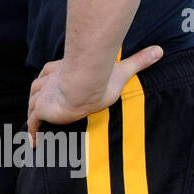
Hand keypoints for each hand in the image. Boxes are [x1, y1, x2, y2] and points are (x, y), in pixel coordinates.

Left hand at [27, 46, 163, 144]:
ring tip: (36, 125)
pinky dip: (32, 133)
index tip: (54, 89)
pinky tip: (32, 144)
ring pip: (33, 103)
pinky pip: (33, 123)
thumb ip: (139, 61)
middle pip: (38, 88)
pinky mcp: (41, 109)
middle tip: (42, 109)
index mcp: (63, 70)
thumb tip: (160, 50)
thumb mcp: (122, 70)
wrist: (86, 84)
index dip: (50, 80)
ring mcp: (44, 95)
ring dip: (34, 112)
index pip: (50, 74)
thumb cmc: (102, 77)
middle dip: (39, 96)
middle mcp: (50, 81)